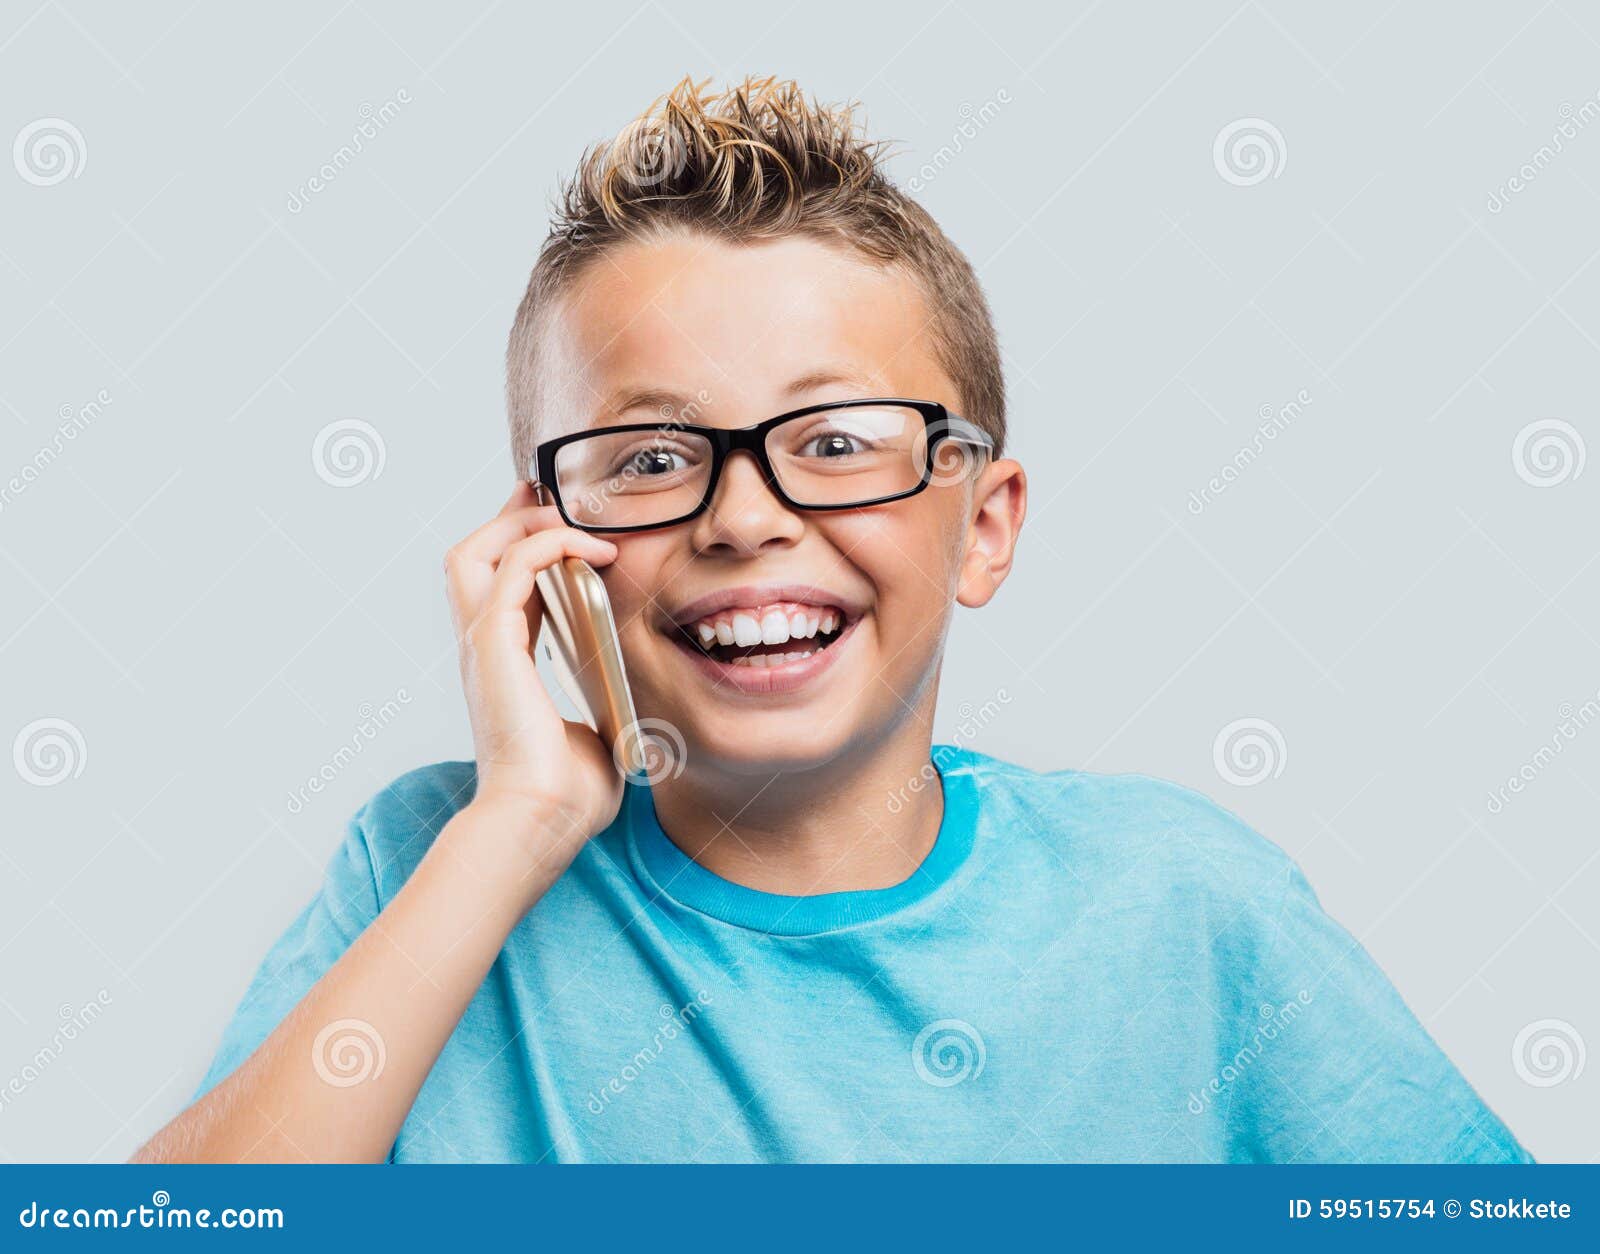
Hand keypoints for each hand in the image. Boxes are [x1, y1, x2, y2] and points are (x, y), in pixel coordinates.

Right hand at [444, 483, 624, 867]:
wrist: (539, 824)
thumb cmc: (567, 798)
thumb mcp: (597, 735)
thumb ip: (608, 707)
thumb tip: (640, 704)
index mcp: (505, 667)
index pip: (505, 588)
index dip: (531, 551)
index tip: (572, 529)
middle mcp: (484, 650)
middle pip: (470, 556)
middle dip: (510, 518)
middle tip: (556, 498)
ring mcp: (482, 645)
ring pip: (474, 550)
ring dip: (524, 523)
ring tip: (573, 519)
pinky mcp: (493, 643)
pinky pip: (512, 565)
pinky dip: (549, 544)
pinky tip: (592, 548)